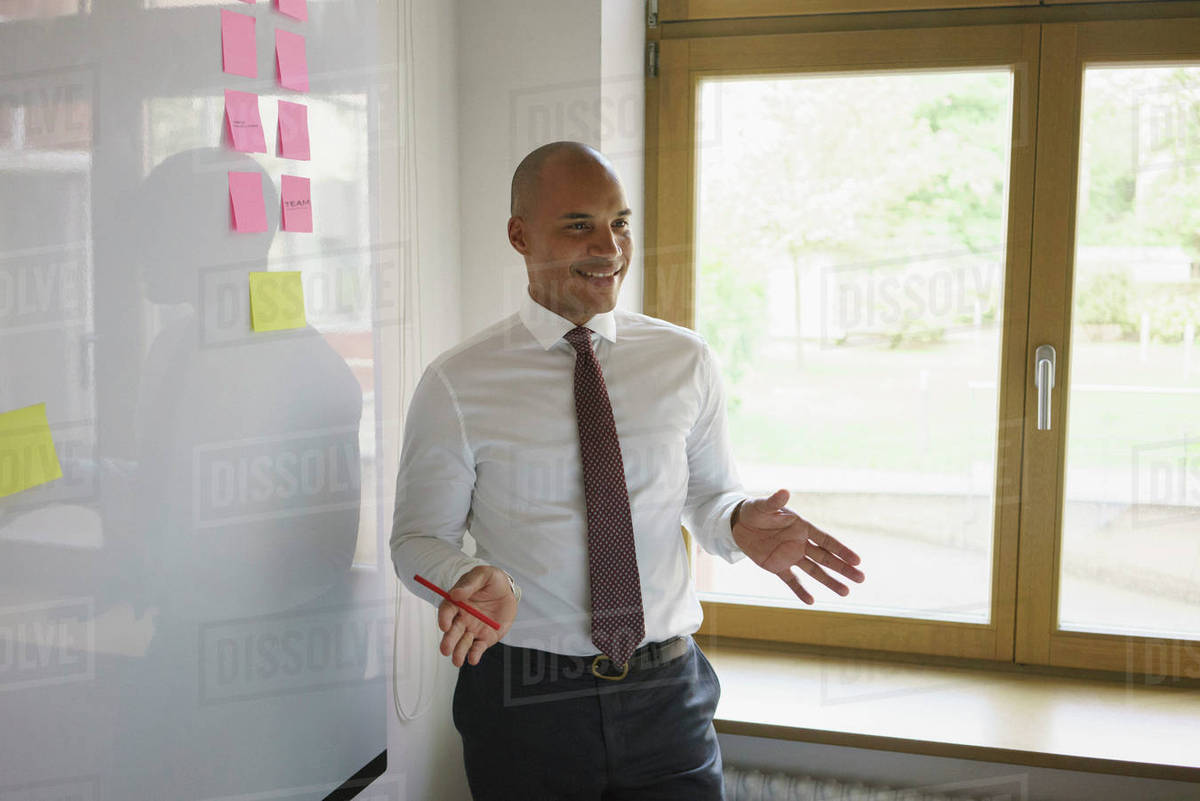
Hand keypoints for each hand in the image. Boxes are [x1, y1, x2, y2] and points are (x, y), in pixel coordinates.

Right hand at [437, 565, 517, 666]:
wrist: (508, 591)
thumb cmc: (492, 580)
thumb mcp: (483, 575)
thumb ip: (470, 584)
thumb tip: (456, 594)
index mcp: (457, 602)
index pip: (446, 611)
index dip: (443, 618)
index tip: (445, 626)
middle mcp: (461, 618)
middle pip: (452, 631)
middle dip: (448, 641)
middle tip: (446, 649)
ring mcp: (472, 629)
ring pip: (462, 643)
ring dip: (458, 652)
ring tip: (457, 661)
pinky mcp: (484, 638)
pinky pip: (478, 648)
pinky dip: (474, 654)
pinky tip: (473, 659)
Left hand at [731, 489, 864, 603]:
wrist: (738, 523)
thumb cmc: (754, 510)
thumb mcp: (762, 505)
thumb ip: (774, 502)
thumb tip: (785, 491)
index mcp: (802, 527)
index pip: (826, 540)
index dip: (841, 550)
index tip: (857, 560)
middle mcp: (800, 543)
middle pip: (826, 558)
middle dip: (843, 568)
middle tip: (861, 578)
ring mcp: (790, 556)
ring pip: (814, 571)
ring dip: (829, 581)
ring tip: (845, 592)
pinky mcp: (777, 567)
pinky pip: (791, 580)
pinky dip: (800, 591)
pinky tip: (811, 601)